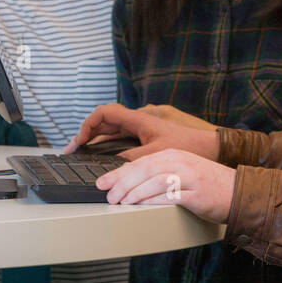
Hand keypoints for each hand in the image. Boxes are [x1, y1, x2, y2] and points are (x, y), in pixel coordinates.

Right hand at [64, 102, 218, 159]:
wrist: (209, 148)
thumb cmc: (188, 146)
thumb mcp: (155, 156)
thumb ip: (131, 161)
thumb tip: (110, 169)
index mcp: (138, 119)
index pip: (104, 113)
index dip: (88, 125)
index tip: (78, 141)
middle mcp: (137, 121)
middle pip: (103, 121)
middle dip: (85, 134)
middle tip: (72, 150)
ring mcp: (140, 129)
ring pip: (110, 130)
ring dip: (94, 140)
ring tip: (80, 153)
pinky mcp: (144, 138)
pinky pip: (119, 138)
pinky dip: (105, 145)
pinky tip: (100, 156)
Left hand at [95, 148, 235, 222]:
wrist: (238, 191)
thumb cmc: (208, 184)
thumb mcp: (182, 170)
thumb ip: (160, 173)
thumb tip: (130, 183)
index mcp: (173, 155)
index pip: (140, 162)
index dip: (118, 173)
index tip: (103, 183)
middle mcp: (180, 162)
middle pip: (144, 170)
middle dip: (122, 183)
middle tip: (108, 196)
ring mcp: (189, 177)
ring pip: (154, 182)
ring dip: (134, 193)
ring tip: (120, 203)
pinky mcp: (196, 193)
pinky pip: (170, 197)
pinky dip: (153, 202)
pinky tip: (141, 207)